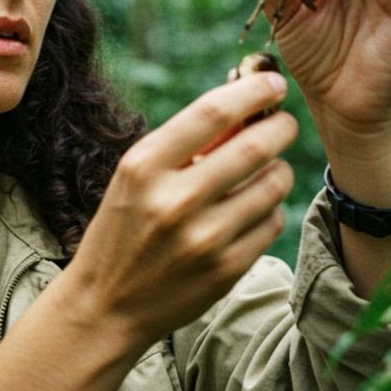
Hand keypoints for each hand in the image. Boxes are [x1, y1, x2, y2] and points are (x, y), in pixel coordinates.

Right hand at [57, 72, 297, 348]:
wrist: (105, 307)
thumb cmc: (124, 227)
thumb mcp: (137, 176)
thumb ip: (187, 144)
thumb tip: (247, 106)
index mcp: (143, 167)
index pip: (212, 113)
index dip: (252, 91)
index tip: (273, 82)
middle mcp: (174, 202)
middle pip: (254, 147)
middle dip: (280, 127)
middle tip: (285, 123)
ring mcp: (203, 240)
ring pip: (273, 185)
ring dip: (280, 169)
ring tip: (268, 168)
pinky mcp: (226, 270)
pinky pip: (272, 222)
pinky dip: (270, 209)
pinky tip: (254, 209)